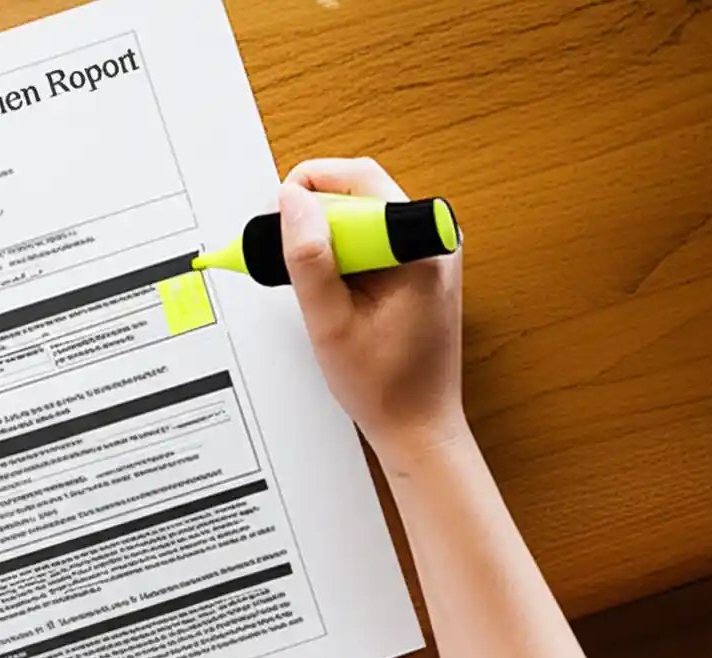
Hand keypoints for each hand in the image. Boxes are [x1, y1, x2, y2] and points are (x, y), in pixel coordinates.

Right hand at [279, 158, 464, 454]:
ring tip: (306, 279)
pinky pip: (370, 238)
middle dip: (313, 215)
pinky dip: (341, 254)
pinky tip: (328, 287)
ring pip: (361, 214)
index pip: (359, 179)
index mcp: (422, 246)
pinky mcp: (418, 267)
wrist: (418, 425)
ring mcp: (429, 252)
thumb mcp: (331, 322)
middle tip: (283, 255)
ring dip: (325, 236)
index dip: (308, 191)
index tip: (277, 224)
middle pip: (359, 191)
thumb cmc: (385, 385)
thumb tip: (291, 202)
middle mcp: (433, 239)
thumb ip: (309, 258)